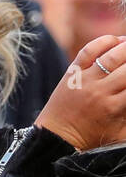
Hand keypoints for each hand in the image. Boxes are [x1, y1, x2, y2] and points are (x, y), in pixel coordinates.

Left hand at [35, 35, 125, 151]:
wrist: (58, 135)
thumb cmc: (93, 136)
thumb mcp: (121, 134)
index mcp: (116, 107)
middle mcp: (101, 91)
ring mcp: (86, 79)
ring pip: (112, 56)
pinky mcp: (72, 72)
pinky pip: (89, 50)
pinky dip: (105, 41)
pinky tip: (117, 40)